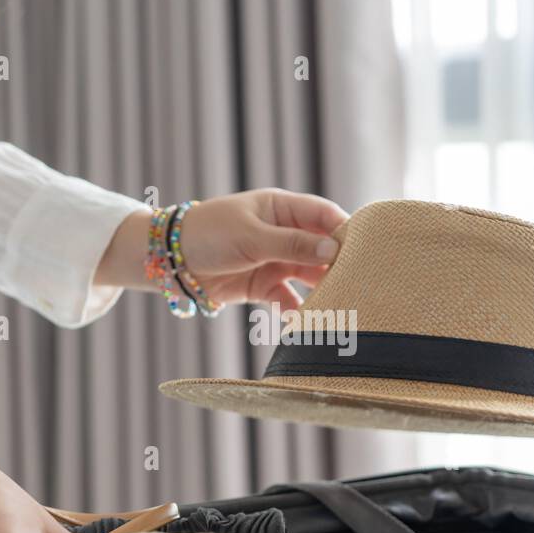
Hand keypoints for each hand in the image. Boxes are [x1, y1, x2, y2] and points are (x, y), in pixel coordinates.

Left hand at [98, 188, 347, 308]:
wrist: (168, 261)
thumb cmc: (208, 234)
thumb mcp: (251, 237)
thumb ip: (292, 246)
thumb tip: (333, 252)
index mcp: (281, 208)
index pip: (324, 216)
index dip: (345, 231)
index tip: (365, 250)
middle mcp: (283, 233)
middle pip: (320, 249)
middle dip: (338, 266)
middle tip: (359, 285)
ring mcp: (274, 261)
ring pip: (308, 277)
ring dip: (321, 291)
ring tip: (340, 307)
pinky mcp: (262, 286)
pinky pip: (288, 300)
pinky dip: (297, 312)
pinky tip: (306, 324)